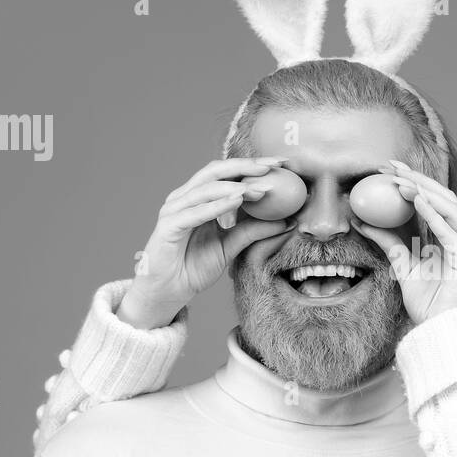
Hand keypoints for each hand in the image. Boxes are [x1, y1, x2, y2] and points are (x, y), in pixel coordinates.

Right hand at [121, 157, 295, 326]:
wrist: (169, 292)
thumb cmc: (195, 267)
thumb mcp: (232, 246)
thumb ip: (254, 231)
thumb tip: (288, 221)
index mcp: (199, 198)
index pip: (227, 173)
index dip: (253, 165)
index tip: (282, 164)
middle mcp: (185, 198)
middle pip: (215, 171)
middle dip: (246, 166)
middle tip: (273, 166)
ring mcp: (174, 210)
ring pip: (205, 188)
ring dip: (235, 186)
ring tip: (261, 188)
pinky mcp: (168, 226)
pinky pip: (194, 212)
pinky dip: (216, 205)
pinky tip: (237, 201)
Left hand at [351, 160, 456, 324]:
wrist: (442, 331)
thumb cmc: (428, 306)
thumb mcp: (403, 267)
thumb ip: (389, 244)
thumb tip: (362, 223)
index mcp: (452, 240)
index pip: (434, 204)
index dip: (414, 185)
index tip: (389, 172)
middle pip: (443, 199)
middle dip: (417, 179)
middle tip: (391, 166)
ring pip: (449, 207)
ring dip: (424, 191)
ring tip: (400, 180)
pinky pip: (449, 228)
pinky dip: (433, 212)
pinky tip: (416, 199)